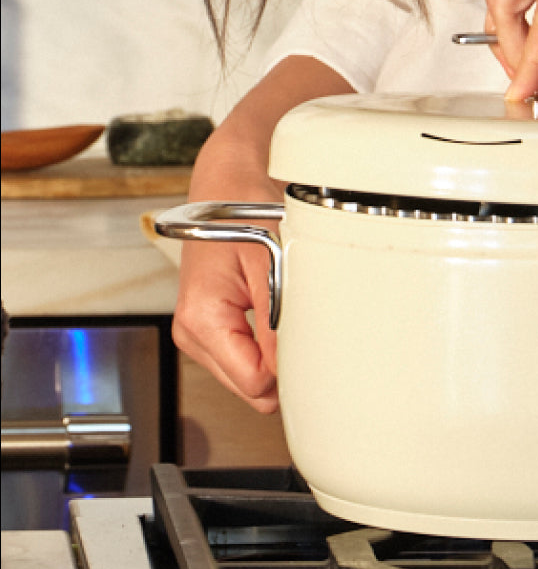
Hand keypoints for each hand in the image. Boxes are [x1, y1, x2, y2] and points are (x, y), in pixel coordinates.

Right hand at [173, 126, 283, 411]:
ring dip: (276, 353)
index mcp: (201, 319)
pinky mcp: (211, 327)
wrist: (226, 181)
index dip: (289, 370)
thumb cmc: (243, 208)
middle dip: (283, 365)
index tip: (313, 344)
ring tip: (288, 312)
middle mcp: (193, 332)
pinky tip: (278, 317)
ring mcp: (199, 332)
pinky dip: (269, 344)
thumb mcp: (271, 260)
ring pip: (251, 377)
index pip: (254, 383)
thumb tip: (288, 370)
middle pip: (251, 388)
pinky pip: (247, 358)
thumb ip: (277, 321)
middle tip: (308, 328)